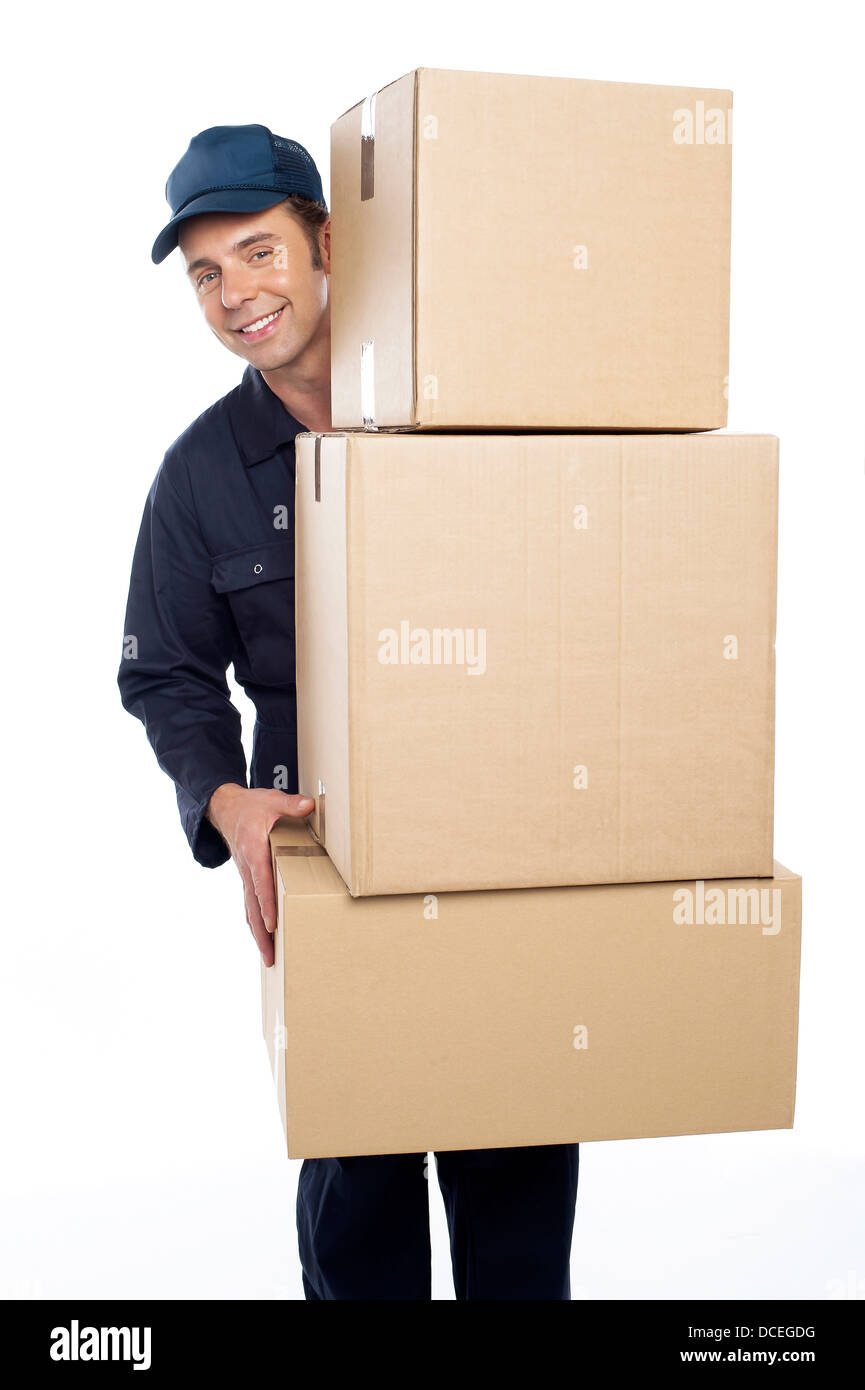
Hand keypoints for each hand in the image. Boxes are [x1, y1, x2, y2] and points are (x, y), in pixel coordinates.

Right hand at [206, 784, 313, 966]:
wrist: (225, 808)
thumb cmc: (251, 806)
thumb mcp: (271, 800)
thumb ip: (291, 804)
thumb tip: (310, 805)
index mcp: (253, 850)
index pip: (261, 881)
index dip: (266, 903)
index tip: (272, 924)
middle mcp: (246, 868)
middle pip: (252, 906)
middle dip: (260, 933)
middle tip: (270, 957)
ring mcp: (245, 875)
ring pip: (249, 909)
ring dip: (258, 934)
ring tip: (269, 958)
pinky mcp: (247, 878)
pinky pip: (250, 904)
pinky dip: (255, 922)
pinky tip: (265, 937)